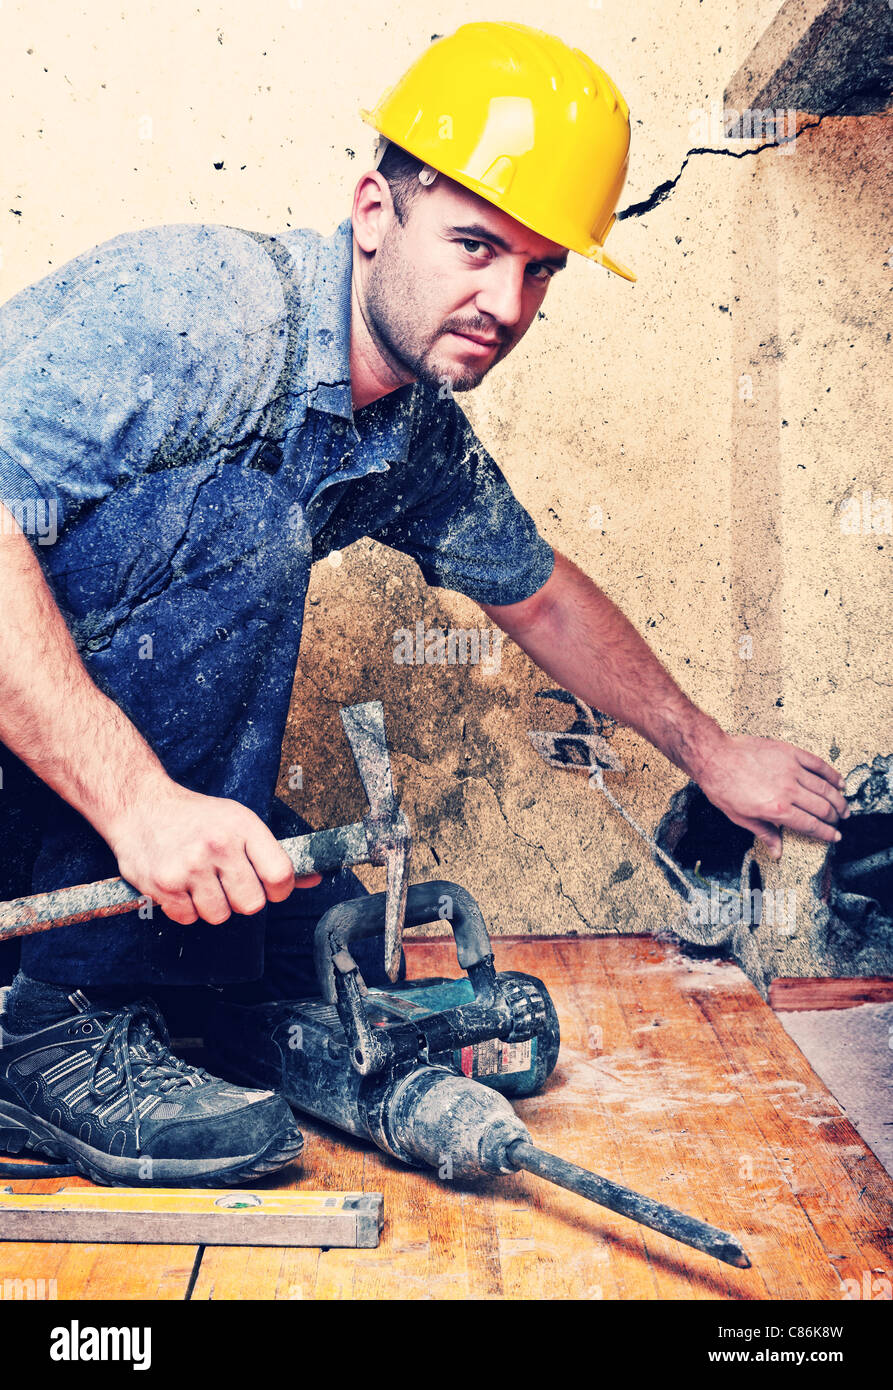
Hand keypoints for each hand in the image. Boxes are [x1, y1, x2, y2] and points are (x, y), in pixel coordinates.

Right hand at [105, 779, 320, 924]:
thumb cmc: (196, 817)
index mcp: (243, 827)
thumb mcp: (239, 823)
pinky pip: (189, 919)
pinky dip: (186, 909)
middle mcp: (218, 845)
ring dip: (212, 905)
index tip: (270, 888)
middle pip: (251, 904)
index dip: (279, 890)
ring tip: (201, 881)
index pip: (281, 874)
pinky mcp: (164, 884)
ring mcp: (189, 865)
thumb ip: (274, 855)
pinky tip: (181, 886)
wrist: (140, 806)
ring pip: (219, 915)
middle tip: (227, 882)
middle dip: (242, 900)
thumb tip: (314, 878)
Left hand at [692, 734, 848, 859]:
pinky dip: (832, 774)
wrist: (715, 756)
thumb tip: (777, 852)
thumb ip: (764, 833)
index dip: (826, 833)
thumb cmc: (723, 787)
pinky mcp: (790, 753)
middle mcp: (788, 790)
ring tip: (844, 807)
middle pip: (822, 808)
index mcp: (776, 809)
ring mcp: (791, 770)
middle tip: (839, 822)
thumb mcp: (740, 817)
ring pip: (825, 787)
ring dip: (838, 800)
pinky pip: (818, 764)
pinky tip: (840, 782)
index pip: (811, 825)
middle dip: (835, 818)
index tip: (835, 837)